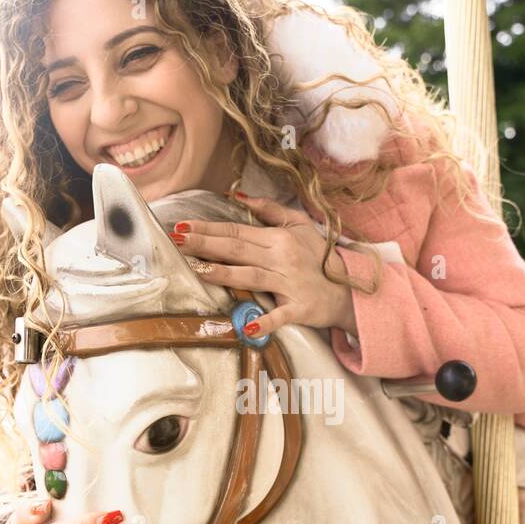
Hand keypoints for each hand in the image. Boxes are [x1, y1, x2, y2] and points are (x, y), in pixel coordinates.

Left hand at [170, 193, 358, 336]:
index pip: (236, 232)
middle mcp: (281, 259)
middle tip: (176, 240)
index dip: (208, 228)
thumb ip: (269, 210)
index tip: (182, 226)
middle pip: (237, 250)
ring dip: (223, 274)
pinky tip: (244, 326)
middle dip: (205, 245)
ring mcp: (289, 285)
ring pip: (250, 277)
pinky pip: (278, 315)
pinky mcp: (298, 309)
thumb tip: (238, 197)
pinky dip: (263, 321)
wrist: (348, 289)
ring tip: (196, 270)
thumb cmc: (319, 257)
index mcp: (278, 238)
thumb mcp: (300, 225)